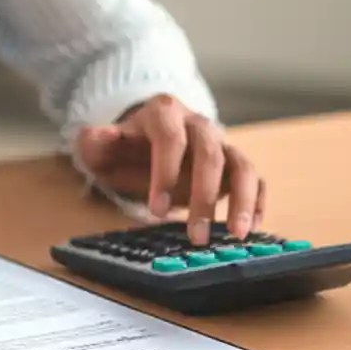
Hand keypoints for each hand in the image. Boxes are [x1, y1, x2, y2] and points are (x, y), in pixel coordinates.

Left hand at [74, 94, 264, 244]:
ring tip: (235, 234)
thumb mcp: (102, 145)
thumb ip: (96, 141)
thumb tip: (95, 136)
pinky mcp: (234, 164)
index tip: (157, 210)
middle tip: (196, 236)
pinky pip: (254, 178)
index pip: (170, 138)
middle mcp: (198, 124)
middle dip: (204, 197)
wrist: (141, 140)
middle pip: (209, 154)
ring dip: (241, 200)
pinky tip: (249, 227)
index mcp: (163, 113)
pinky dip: (256, 201)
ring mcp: (220, 143)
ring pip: (241, 165)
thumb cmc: (123, 146)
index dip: (166, 173)